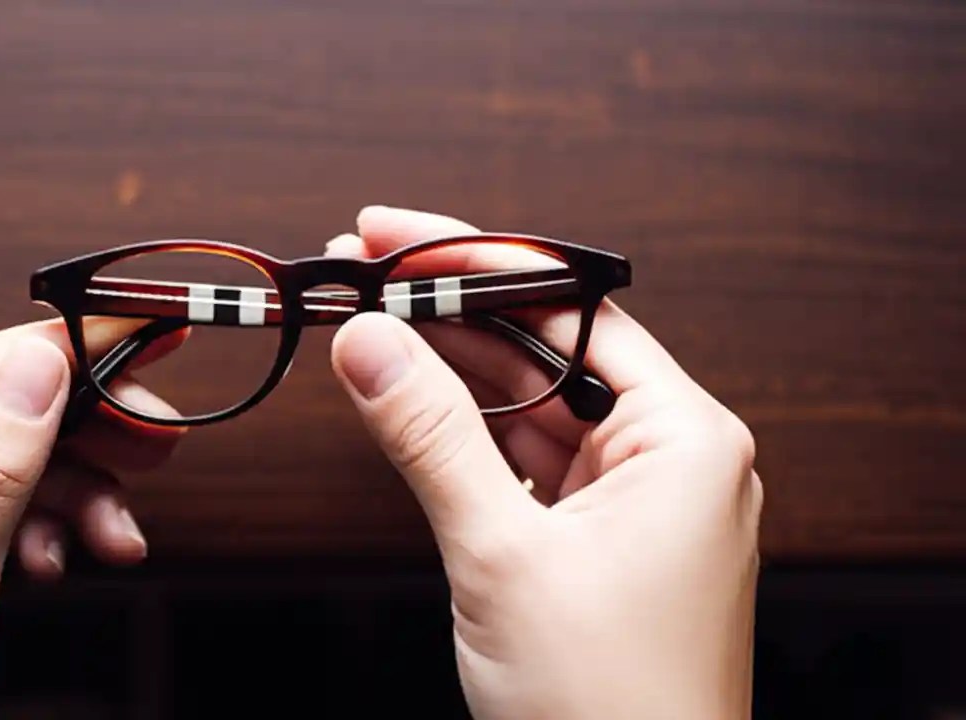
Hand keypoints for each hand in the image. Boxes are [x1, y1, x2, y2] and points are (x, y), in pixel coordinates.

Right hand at [328, 206, 760, 718]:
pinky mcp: (595, 543)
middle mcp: (671, 458)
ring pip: (529, 407)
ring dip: (447, 372)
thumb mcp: (502, 557)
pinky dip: (464, 437)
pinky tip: (408, 400)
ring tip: (365, 326)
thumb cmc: (609, 710)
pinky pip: (525, 464)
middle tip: (359, 274)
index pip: (569, 310)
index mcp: (686, 439)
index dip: (473, 260)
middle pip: (544, 351)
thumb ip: (430, 439)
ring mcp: (632, 503)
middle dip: (447, 313)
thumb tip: (367, 342)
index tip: (392, 234)